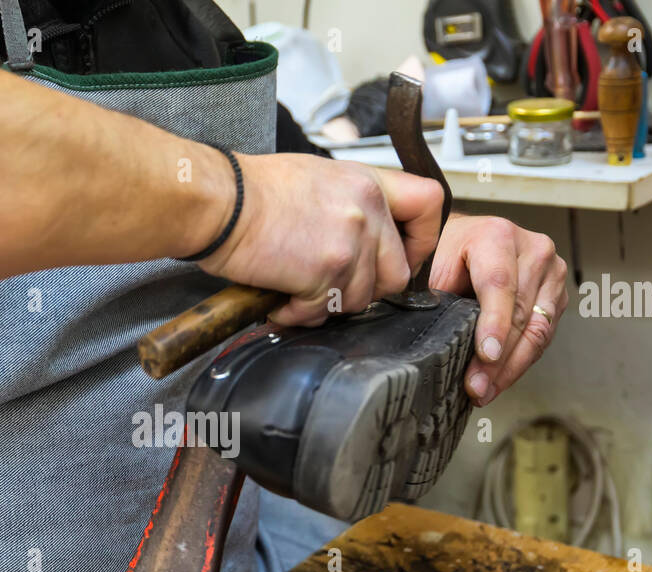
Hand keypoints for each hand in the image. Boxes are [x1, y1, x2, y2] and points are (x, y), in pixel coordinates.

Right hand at [198, 153, 443, 326]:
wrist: (222, 202)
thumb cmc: (253, 190)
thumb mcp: (318, 179)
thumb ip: (351, 205)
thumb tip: (361, 237)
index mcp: (368, 183)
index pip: (429, 205)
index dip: (420, 241)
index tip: (403, 256)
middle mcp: (367, 211)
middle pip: (396, 273)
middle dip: (364, 289)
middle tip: (331, 287)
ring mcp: (351, 243)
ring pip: (361, 299)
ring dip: (327, 304)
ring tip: (296, 292)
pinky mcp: (327, 271)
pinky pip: (325, 310)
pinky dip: (300, 313)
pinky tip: (280, 299)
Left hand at [430, 214, 568, 405]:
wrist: (467, 240)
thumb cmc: (448, 254)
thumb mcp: (435, 267)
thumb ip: (440, 298)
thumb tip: (441, 342)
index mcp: (498, 236)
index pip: (500, 286)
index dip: (494, 324)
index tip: (486, 356)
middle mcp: (533, 250)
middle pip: (521, 313)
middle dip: (499, 359)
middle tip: (477, 388)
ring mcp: (551, 272)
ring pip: (538, 330)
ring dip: (511, 367)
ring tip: (486, 391)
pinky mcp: (557, 293)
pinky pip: (543, 334)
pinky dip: (521, 360)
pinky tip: (500, 380)